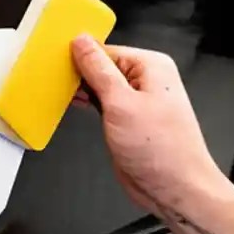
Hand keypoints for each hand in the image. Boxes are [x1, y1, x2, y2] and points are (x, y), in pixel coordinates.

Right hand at [70, 36, 232, 217]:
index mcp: (151, 66)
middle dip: (80, 74)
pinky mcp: (129, 120)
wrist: (176, 190)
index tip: (57, 63)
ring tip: (62, 95)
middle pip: (102, 65)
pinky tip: (74, 106)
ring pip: (101, 85)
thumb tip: (82, 42)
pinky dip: (88, 104)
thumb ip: (98, 70)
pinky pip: (103, 103)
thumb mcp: (121, 104)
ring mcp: (138, 101)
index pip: (106, 49)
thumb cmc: (162, 151)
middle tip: (57, 83)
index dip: (80, 56)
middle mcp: (147, 80)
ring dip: (82, 90)